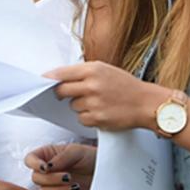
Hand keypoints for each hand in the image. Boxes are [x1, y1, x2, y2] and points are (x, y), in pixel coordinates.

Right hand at [26, 143, 96, 189]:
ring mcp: (52, 186)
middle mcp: (47, 172)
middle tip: (69, 177)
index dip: (34, 164)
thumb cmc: (92, 158)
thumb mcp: (77, 151)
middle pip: (35, 178)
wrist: (108, 174)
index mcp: (48, 156)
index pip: (30, 159)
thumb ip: (61, 157)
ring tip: (75, 187)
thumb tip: (47, 166)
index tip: (46, 167)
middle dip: (52, 179)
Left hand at [46, 61, 165, 131]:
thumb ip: (82, 72)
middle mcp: (92, 86)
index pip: (62, 73)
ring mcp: (94, 103)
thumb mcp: (105, 70)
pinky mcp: (98, 119)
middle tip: (64, 94)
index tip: (42, 80)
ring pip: (72, 106)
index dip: (49, 78)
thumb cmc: (125, 86)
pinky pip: (81, 119)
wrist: (147, 103)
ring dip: (79, 105)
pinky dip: (87, 117)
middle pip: (61, 91)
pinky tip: (100, 112)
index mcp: (94, 70)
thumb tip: (57, 77)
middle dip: (60, 93)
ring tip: (96, 102)